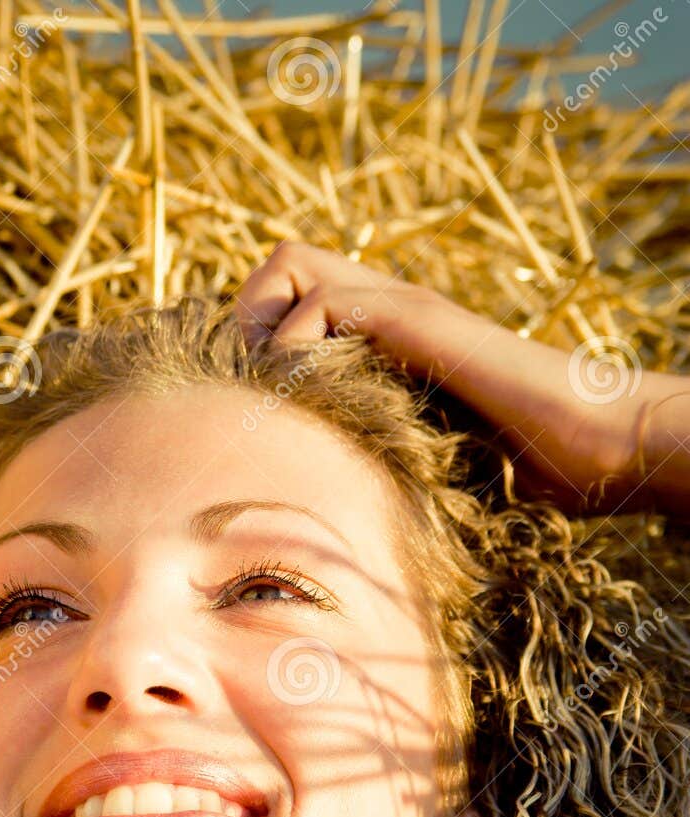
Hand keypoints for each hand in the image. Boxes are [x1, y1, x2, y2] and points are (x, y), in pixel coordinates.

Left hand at [233, 240, 678, 518]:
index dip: (260, 340)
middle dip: (246, 320)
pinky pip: (320, 305)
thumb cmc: (537, 472)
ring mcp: (406, 307)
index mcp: (393, 340)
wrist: (605, 446)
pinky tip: (317, 407)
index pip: (294, 299)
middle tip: (254, 391)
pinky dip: (295, 350)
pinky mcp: (419, 321)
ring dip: (264, 329)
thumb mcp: (433, 469)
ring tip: (278, 398)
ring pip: (289, 265)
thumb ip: (387, 465)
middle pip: (281, 262)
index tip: (257, 404)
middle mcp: (392, 309)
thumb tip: (337, 520)